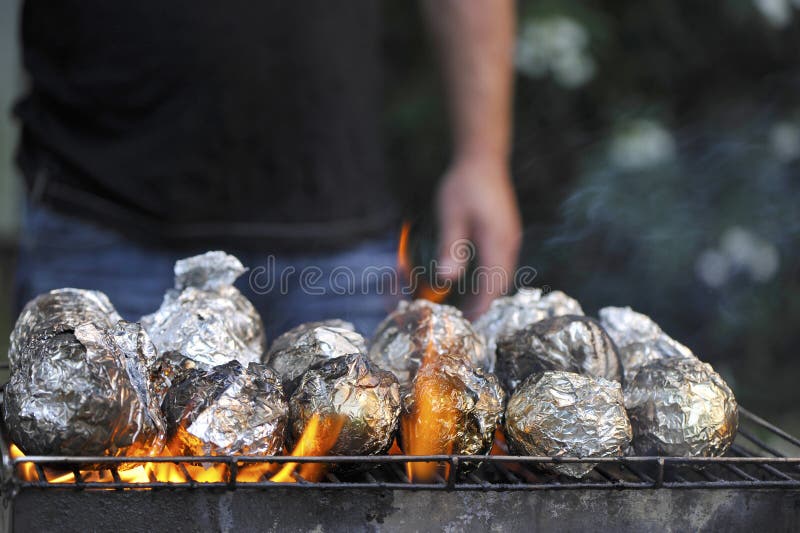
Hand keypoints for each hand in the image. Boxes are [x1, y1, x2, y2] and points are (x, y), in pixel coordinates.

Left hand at [436, 154, 521, 317]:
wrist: (483, 158)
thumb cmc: (464, 184)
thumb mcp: (451, 215)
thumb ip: (451, 247)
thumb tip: (447, 279)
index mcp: (497, 241)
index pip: (492, 284)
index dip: (480, 306)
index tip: (468, 322)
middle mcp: (509, 242)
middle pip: (501, 283)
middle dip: (485, 303)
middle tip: (464, 319)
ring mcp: (511, 238)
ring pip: (504, 275)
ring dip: (489, 292)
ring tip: (469, 306)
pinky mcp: (507, 233)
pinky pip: (502, 264)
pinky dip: (491, 278)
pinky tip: (475, 283)